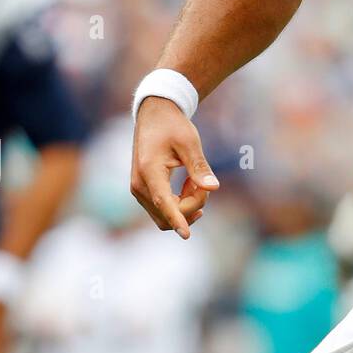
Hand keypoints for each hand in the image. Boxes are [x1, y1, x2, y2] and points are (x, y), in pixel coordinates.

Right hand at [130, 96, 218, 238]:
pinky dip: (180, 203)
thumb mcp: (190, 142)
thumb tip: (213, 188)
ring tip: (195, 181)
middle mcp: (139, 186)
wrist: (154, 116)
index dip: (177, 219)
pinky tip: (189, 184)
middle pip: (168, 213)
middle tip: (202, 182)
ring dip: (186, 204)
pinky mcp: (144, 192)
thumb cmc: (173, 126)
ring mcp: (139, 191)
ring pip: (165, 215)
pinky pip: (164, 209)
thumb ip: (199, 167)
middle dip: (192, 204)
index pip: (164, 202)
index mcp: (149, 171)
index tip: (187, 236)